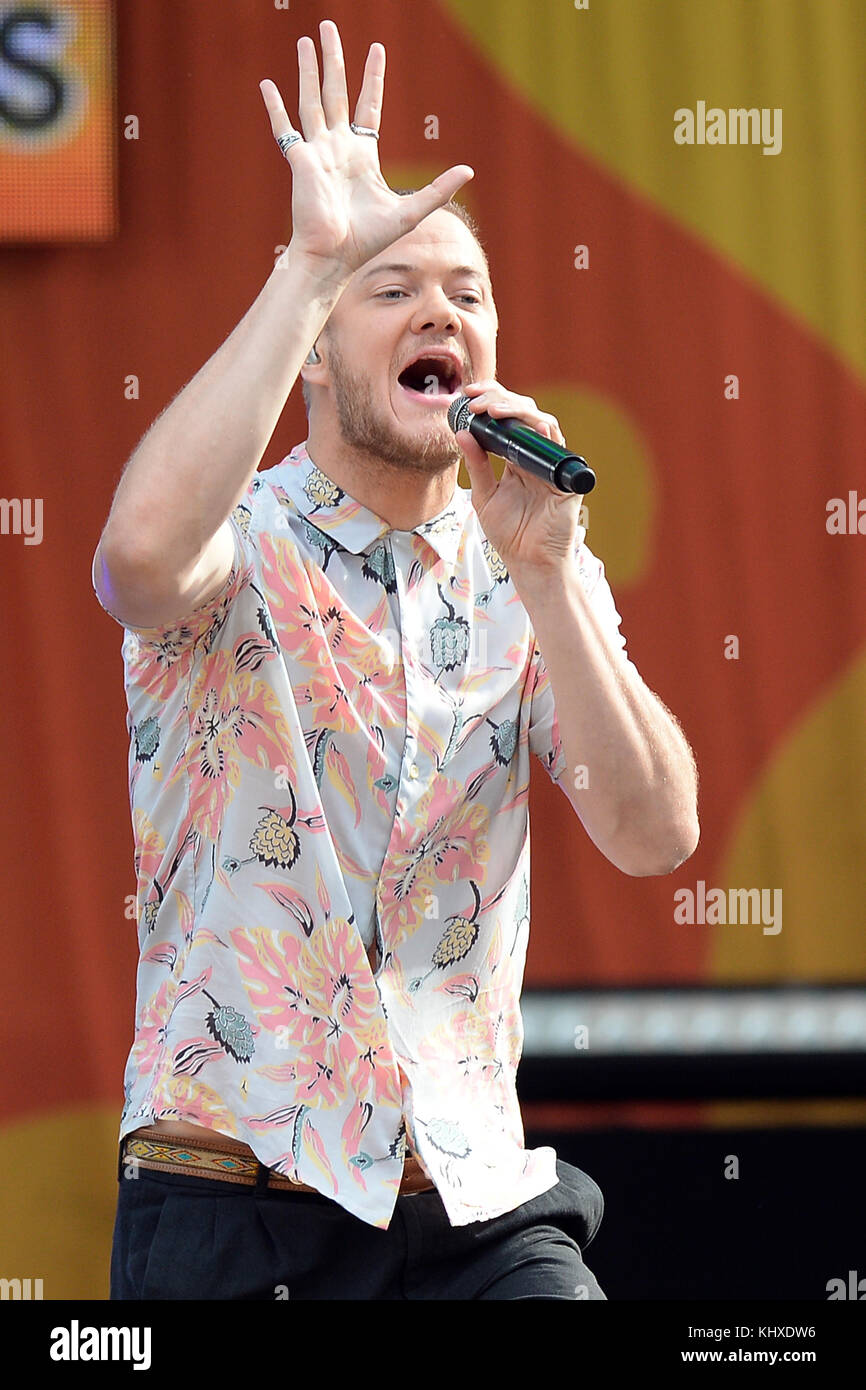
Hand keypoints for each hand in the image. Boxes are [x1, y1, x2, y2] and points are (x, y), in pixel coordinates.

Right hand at [259, 20, 473, 277]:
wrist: (334, 257)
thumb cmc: (368, 240)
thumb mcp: (410, 211)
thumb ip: (438, 189)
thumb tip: (469, 170)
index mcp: (362, 155)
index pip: (368, 105)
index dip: (372, 77)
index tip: (376, 49)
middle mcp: (338, 148)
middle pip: (336, 92)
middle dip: (334, 59)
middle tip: (328, 26)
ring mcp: (317, 152)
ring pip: (312, 100)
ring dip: (308, 70)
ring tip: (306, 40)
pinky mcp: (300, 161)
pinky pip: (285, 128)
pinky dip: (276, 107)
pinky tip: (267, 84)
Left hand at [455, 381, 584, 581]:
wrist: (530, 562)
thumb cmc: (510, 534)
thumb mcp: (484, 496)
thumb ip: (476, 465)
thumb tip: (461, 433)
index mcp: (515, 458)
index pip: (505, 419)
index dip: (489, 401)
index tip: (466, 395)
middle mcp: (535, 455)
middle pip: (522, 413)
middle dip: (498, 399)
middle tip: (475, 400)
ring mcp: (551, 462)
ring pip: (539, 421)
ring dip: (515, 410)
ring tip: (491, 409)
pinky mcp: (565, 475)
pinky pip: (557, 445)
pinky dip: (541, 431)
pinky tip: (524, 425)